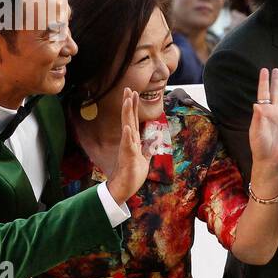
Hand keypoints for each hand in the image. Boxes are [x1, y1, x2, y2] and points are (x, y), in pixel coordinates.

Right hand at [106, 88, 151, 203]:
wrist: (123, 189)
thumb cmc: (132, 175)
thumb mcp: (144, 159)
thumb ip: (148, 149)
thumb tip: (154, 141)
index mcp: (133, 141)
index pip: (133, 120)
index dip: (133, 107)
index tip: (133, 93)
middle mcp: (128, 142)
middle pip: (128, 119)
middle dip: (128, 104)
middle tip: (128, 88)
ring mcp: (127, 149)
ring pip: (127, 128)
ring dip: (127, 114)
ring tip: (126, 101)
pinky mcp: (128, 158)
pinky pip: (128, 145)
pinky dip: (127, 136)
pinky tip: (127, 127)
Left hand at [248, 67, 277, 168]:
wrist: (270, 158)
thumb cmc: (260, 146)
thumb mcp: (256, 132)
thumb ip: (258, 118)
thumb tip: (256, 104)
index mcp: (264, 112)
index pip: (264, 93)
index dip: (264, 81)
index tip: (264, 70)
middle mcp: (273, 113)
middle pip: (275, 93)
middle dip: (275, 81)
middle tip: (276, 70)